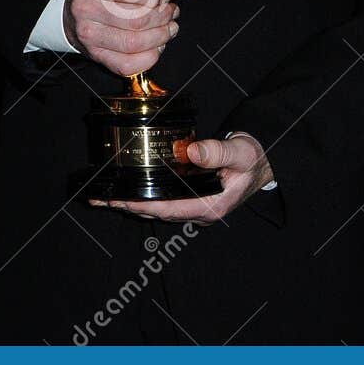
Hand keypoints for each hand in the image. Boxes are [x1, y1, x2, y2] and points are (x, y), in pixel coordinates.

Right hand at [65, 0, 201, 77]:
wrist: (73, 15)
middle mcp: (86, 9)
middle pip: (138, 19)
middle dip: (164, 17)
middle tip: (171, 13)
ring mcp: (89, 36)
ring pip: (136, 42)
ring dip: (161, 37)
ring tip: (168, 29)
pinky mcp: (96, 56)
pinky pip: (130, 64)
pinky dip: (151, 57)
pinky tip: (156, 46)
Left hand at [90, 133, 274, 222]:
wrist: (261, 162)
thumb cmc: (252, 159)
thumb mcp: (240, 153)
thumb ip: (218, 152)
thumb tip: (194, 152)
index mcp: (211, 205)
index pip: (171, 209)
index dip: (144, 205)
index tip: (122, 200)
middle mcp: (200, 211)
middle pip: (158, 212)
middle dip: (129, 205)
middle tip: (102, 197)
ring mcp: (194, 207)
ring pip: (158, 210)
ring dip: (132, 203)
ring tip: (105, 196)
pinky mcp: (189, 200)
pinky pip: (162, 202)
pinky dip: (142, 197)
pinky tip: (126, 190)